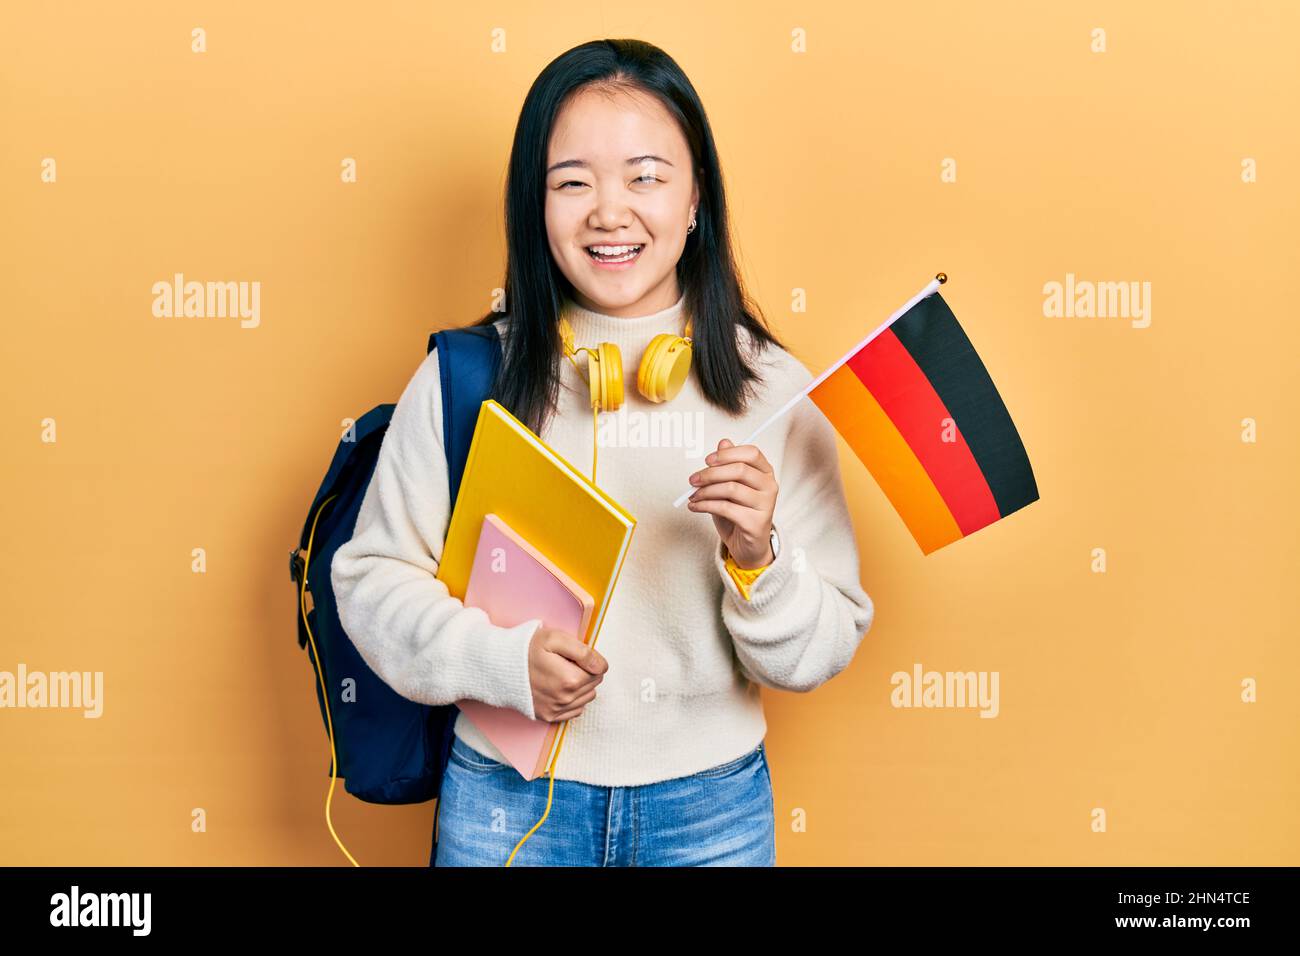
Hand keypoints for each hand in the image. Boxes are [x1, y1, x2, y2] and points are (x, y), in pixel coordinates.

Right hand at [526, 625, 607, 722]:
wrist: (499, 666)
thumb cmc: (527, 649)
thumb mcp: (555, 639)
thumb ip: (583, 652)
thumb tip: (601, 666)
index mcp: (570, 679)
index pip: (599, 670)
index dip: (589, 659)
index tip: (574, 655)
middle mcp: (565, 699)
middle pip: (594, 684)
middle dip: (585, 672)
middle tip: (565, 662)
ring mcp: (557, 710)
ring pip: (586, 697)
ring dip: (580, 686)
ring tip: (560, 674)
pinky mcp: (549, 716)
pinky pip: (575, 710)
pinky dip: (572, 699)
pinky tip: (558, 687)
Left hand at [686, 438, 776, 568]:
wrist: (747, 545)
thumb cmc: (738, 512)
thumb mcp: (731, 486)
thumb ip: (727, 465)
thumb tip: (723, 443)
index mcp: (765, 473)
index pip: (751, 453)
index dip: (728, 454)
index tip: (708, 460)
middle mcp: (769, 487)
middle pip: (739, 470)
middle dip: (711, 473)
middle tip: (693, 480)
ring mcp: (765, 505)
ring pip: (731, 489)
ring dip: (706, 491)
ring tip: (693, 496)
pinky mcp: (755, 523)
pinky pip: (726, 508)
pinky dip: (705, 506)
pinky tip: (695, 507)